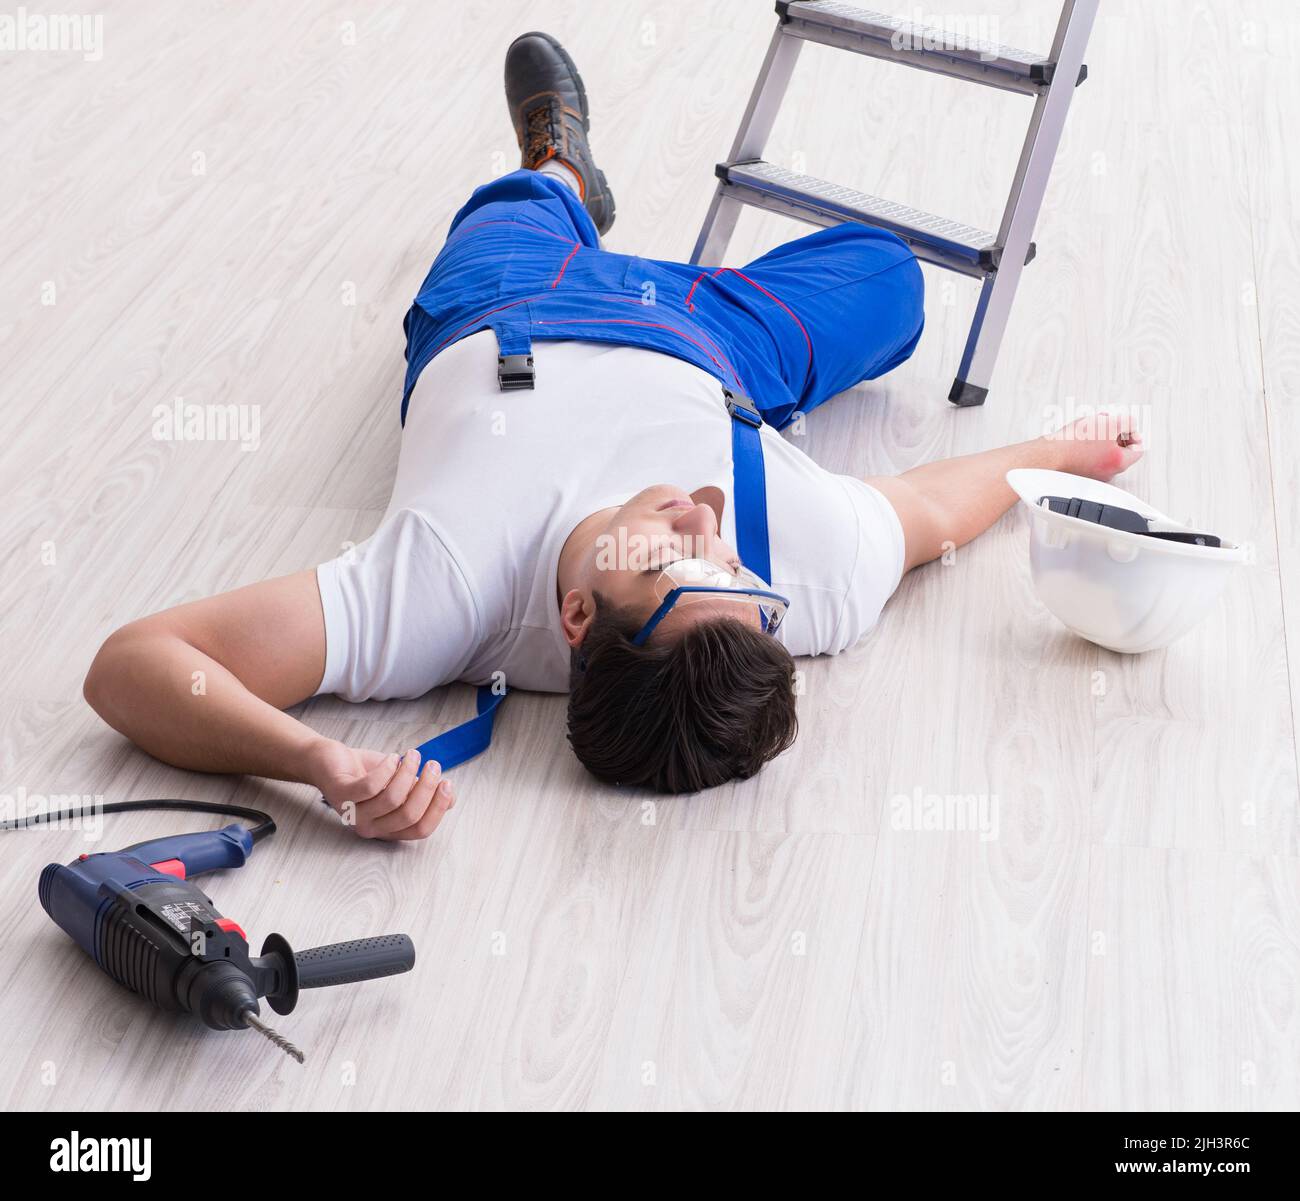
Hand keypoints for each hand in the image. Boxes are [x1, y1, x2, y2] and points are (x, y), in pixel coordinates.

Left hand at [308, 739, 455, 840]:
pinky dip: (387, 769)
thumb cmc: (366, 773)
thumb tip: (451, 798)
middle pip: (409, 815)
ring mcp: (354, 814)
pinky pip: (371, 786)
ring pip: (392, 799)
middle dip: (427, 787)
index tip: (447, 784)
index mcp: (388, 828)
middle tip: (434, 765)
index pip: (420, 830)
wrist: (329, 761)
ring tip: (413, 755)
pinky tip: (392, 758)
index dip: (438, 808)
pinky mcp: (341, 796)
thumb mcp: (402, 783)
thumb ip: (424, 792)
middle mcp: (371, 827)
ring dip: (408, 773)